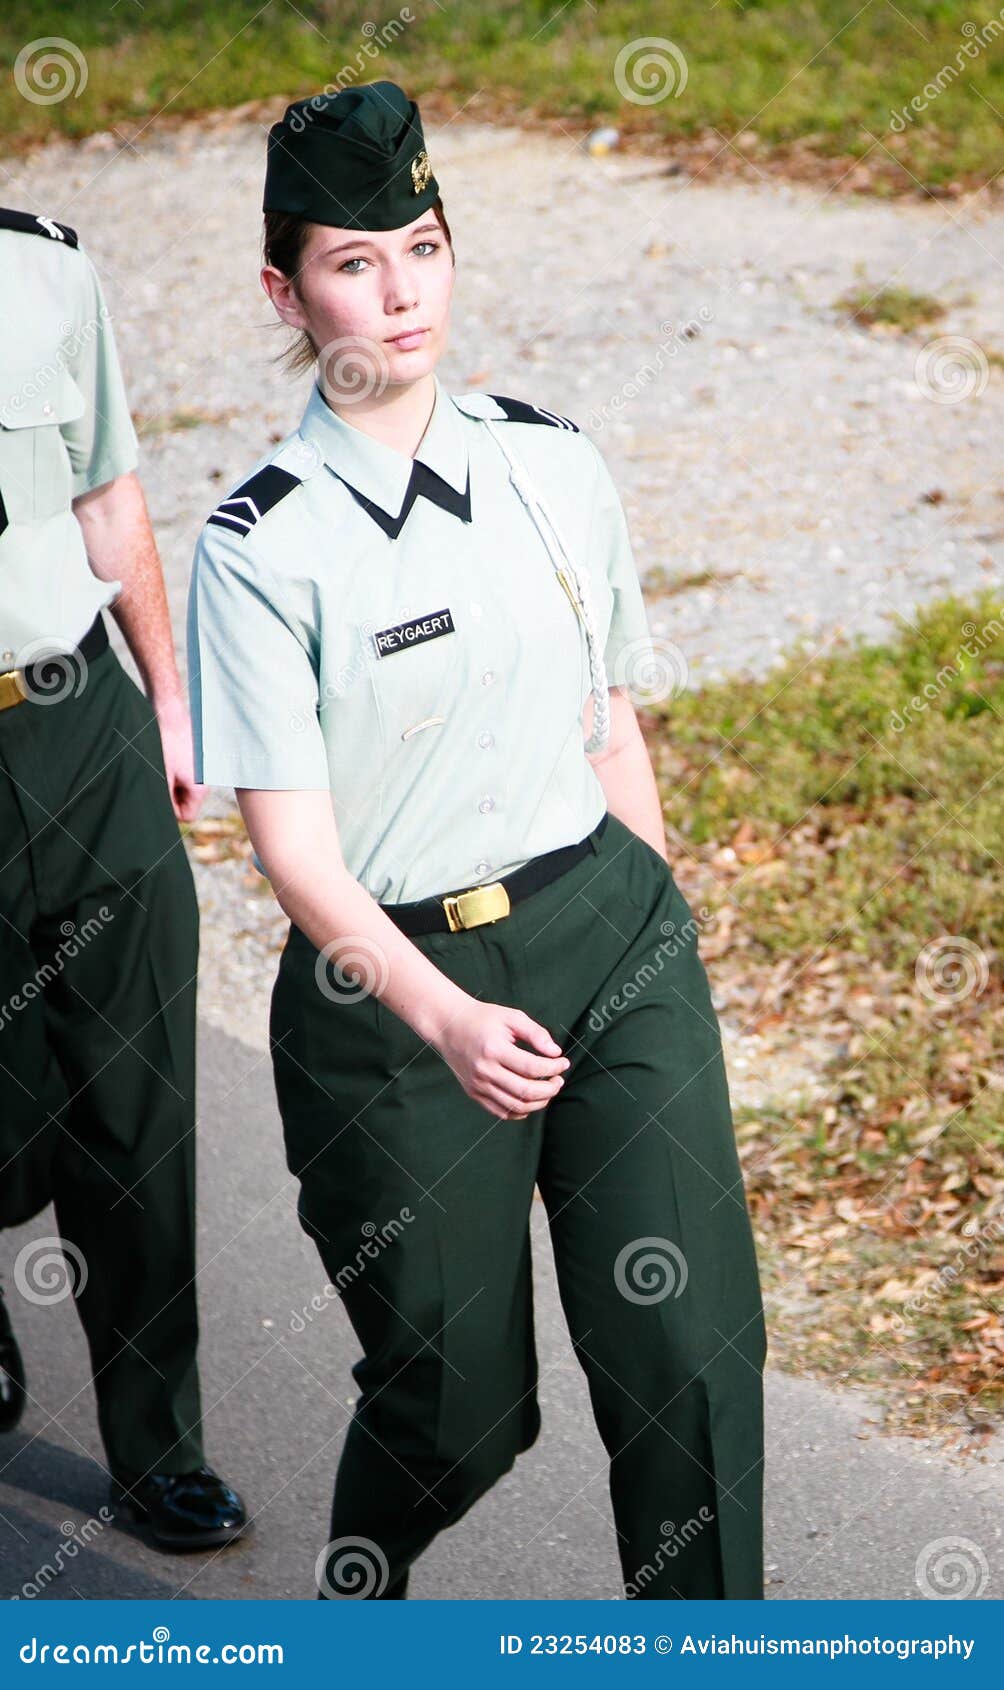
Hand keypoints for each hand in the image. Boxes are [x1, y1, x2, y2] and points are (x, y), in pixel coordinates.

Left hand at [154, 693, 206, 823]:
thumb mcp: (161, 776)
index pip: (187, 815)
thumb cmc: (164, 743)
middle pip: (187, 802)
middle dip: (172, 795)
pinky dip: (177, 771)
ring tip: (163, 766)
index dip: (170, 811)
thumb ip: (164, 800)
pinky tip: (168, 758)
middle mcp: (206, 781)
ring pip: (186, 788)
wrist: (170, 713)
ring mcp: (204, 770)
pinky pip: (188, 775)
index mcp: (200, 789)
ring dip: (173, 782)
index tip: (159, 796)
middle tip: (159, 779)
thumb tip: (164, 816)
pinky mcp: (200, 760)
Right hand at [434, 999, 570, 1120]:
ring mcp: (478, 1085)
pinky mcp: (474, 1093)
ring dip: (539, 1102)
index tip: (564, 1062)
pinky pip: (502, 1112)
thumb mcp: (511, 1017)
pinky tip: (531, 1099)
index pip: (532, 1068)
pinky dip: (521, 1110)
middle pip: (526, 1092)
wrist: (449, 1026)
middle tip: (559, 1079)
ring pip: (516, 1106)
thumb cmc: (484, 1019)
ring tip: (549, 1089)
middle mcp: (484, 1071)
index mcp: (494, 1050)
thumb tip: (556, 1053)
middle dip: (551, 1088)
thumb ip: (536, 1033)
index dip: (554, 1068)